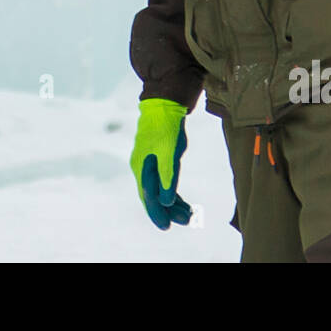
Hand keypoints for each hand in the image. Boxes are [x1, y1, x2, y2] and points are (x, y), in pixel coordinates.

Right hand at [129, 98, 191, 229]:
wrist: (164, 104)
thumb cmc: (166, 128)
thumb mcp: (169, 153)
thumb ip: (168, 177)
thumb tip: (167, 202)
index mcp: (141, 168)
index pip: (148, 196)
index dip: (157, 213)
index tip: (167, 227)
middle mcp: (142, 168)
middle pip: (153, 196)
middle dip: (168, 210)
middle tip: (186, 221)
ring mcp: (150, 163)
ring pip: (159, 190)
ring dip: (173, 203)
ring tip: (189, 214)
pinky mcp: (158, 159)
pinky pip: (163, 182)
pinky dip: (173, 192)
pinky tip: (183, 200)